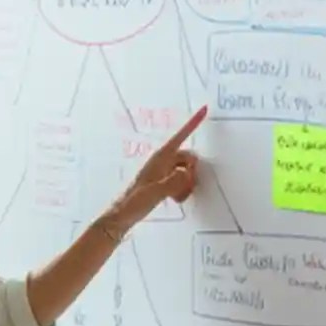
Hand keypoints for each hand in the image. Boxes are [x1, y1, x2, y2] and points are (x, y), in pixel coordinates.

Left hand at [109, 105, 206, 228]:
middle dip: (192, 172)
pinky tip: (175, 200)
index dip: (192, 123)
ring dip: (187, 184)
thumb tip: (187, 173)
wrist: (121, 216)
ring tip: (176, 197)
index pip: (180, 136)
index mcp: (160, 157)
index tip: (204, 109)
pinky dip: (183, 190)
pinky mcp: (163, 182)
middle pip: (189, 158)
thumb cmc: (134, 203)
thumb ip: (172, 182)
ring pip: (187, 171)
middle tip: (183, 189)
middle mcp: (162, 161)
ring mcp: (163, 171)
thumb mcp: (154, 193)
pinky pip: (182, 181)